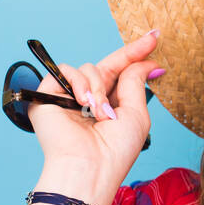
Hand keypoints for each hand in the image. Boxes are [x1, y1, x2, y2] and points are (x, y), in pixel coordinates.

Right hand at [27, 30, 163, 179]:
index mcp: (110, 107)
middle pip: (107, 66)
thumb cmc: (115, 150)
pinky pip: (65, 71)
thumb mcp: (136, 114)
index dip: (136, 56)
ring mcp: (68, 98)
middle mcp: (89, 101)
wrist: (88, 167)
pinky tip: (83, 102)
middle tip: (153, 39)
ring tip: (100, 112)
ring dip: (99, 87)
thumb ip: (135, 83)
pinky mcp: (48, 97)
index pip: (122, 75)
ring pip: (89, 68)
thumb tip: (146, 62)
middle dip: (130, 53)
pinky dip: (78, 83)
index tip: (155, 37)